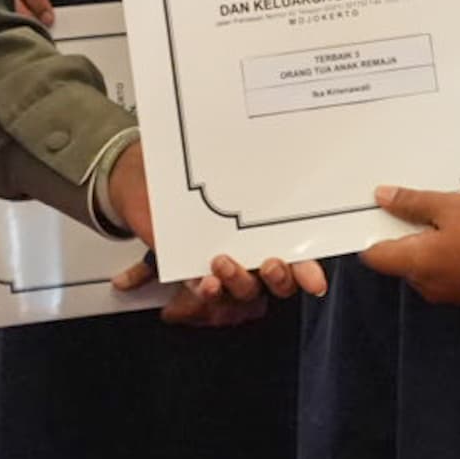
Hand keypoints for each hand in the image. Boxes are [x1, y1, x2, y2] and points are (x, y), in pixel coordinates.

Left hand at [100, 148, 324, 324]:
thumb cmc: (190, 179)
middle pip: (275, 283)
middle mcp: (250, 257)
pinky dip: (201, 295)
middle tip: (269, 264)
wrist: (146, 187)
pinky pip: (200, 298)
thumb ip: (241, 179)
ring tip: (217, 270)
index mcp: (265, 232)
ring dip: (234, 286)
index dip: (308, 272)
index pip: (297, 258)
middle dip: (277, 279)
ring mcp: (223, 271)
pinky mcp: (191, 278)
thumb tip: (270, 161)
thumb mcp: (218, 173)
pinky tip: (201, 286)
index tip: (314, 280)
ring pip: (241, 295)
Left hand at [356, 186, 459, 306]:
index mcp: (417, 265)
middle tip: (420, 203)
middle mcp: (428, 285)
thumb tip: (382, 197)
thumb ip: (413, 203)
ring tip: (450, 214)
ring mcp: (449, 293)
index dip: (373, 231)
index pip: (375, 255)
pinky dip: (447, 252)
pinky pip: (444, 271)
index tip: (379, 209)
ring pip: (424, 264)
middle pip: (399, 259)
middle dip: (405, 233)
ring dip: (429, 241)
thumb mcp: (451, 207)